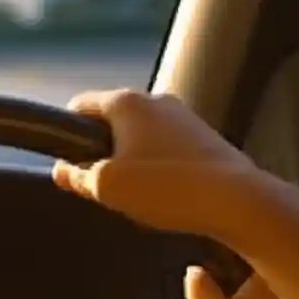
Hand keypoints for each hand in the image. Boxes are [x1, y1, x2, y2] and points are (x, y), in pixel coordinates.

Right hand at [53, 89, 298, 245]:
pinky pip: (168, 144)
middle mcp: (155, 98)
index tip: (67, 161)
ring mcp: (184, 115)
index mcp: (125, 101)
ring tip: (135, 193)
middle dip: (102, 148)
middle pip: (113, 119)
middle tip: (100, 184)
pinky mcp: (205, 135)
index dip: (66, 131)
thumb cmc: (165, 188)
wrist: (237, 200)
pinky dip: (159, 163)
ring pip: (142, 133)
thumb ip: (78, 175)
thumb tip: (61, 168)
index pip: (80, 105)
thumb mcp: (108, 187)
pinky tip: (165, 193)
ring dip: (132, 157)